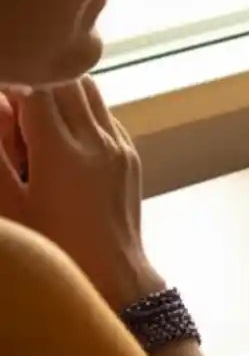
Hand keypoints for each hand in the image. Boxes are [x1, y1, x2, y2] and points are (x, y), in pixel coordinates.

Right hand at [0, 77, 164, 309]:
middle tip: (10, 111)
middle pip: (65, 79)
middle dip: (32, 79)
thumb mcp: (10, 205)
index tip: (0, 95)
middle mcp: (98, 141)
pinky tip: (58, 139)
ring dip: (57, 91)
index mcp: (63, 152)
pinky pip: (103, 114)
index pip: (35, 84)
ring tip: (31, 123)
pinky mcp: (130, 155)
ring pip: (88, 91)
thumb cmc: (54, 248)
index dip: (11, 79)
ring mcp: (119, 146)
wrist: (114, 276)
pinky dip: (79, 110)